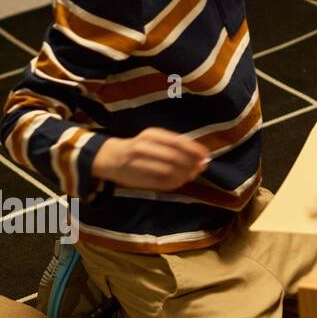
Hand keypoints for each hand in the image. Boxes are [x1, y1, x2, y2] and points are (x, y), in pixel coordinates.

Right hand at [91, 128, 209, 191]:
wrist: (110, 157)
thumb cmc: (140, 148)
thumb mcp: (157, 141)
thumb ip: (177, 147)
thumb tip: (202, 158)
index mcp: (153, 134)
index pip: (178, 141)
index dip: (194, 150)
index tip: (206, 157)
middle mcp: (144, 145)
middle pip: (174, 157)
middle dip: (190, 164)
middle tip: (199, 169)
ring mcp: (138, 162)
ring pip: (168, 170)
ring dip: (183, 175)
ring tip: (190, 176)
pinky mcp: (135, 176)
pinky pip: (159, 182)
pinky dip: (173, 183)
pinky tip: (179, 182)